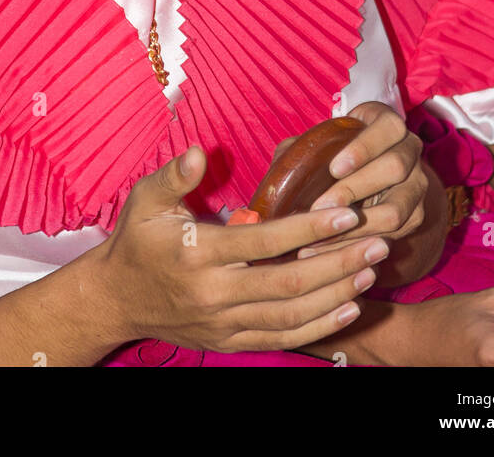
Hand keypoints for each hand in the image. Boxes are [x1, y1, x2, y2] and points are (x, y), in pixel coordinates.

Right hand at [98, 145, 390, 354]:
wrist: (115, 300)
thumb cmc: (137, 240)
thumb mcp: (145, 200)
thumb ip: (174, 175)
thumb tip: (197, 151)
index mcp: (198, 252)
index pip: (265, 240)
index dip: (309, 228)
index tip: (346, 211)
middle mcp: (214, 292)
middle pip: (289, 282)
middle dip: (339, 262)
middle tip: (378, 240)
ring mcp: (224, 323)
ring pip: (292, 314)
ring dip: (337, 294)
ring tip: (371, 269)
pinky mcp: (229, 341)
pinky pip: (282, 337)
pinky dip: (319, 327)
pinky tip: (348, 308)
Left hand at [300, 102, 425, 257]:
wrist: (366, 176)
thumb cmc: (335, 152)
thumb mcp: (322, 142)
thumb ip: (303, 148)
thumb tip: (281, 165)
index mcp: (389, 124)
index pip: (389, 128)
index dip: (364, 148)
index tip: (334, 168)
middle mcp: (411, 150)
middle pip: (394, 168)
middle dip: (355, 189)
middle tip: (319, 207)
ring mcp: (417, 184)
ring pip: (397, 209)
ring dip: (356, 226)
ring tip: (319, 236)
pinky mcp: (415, 216)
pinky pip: (392, 235)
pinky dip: (358, 245)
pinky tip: (329, 252)